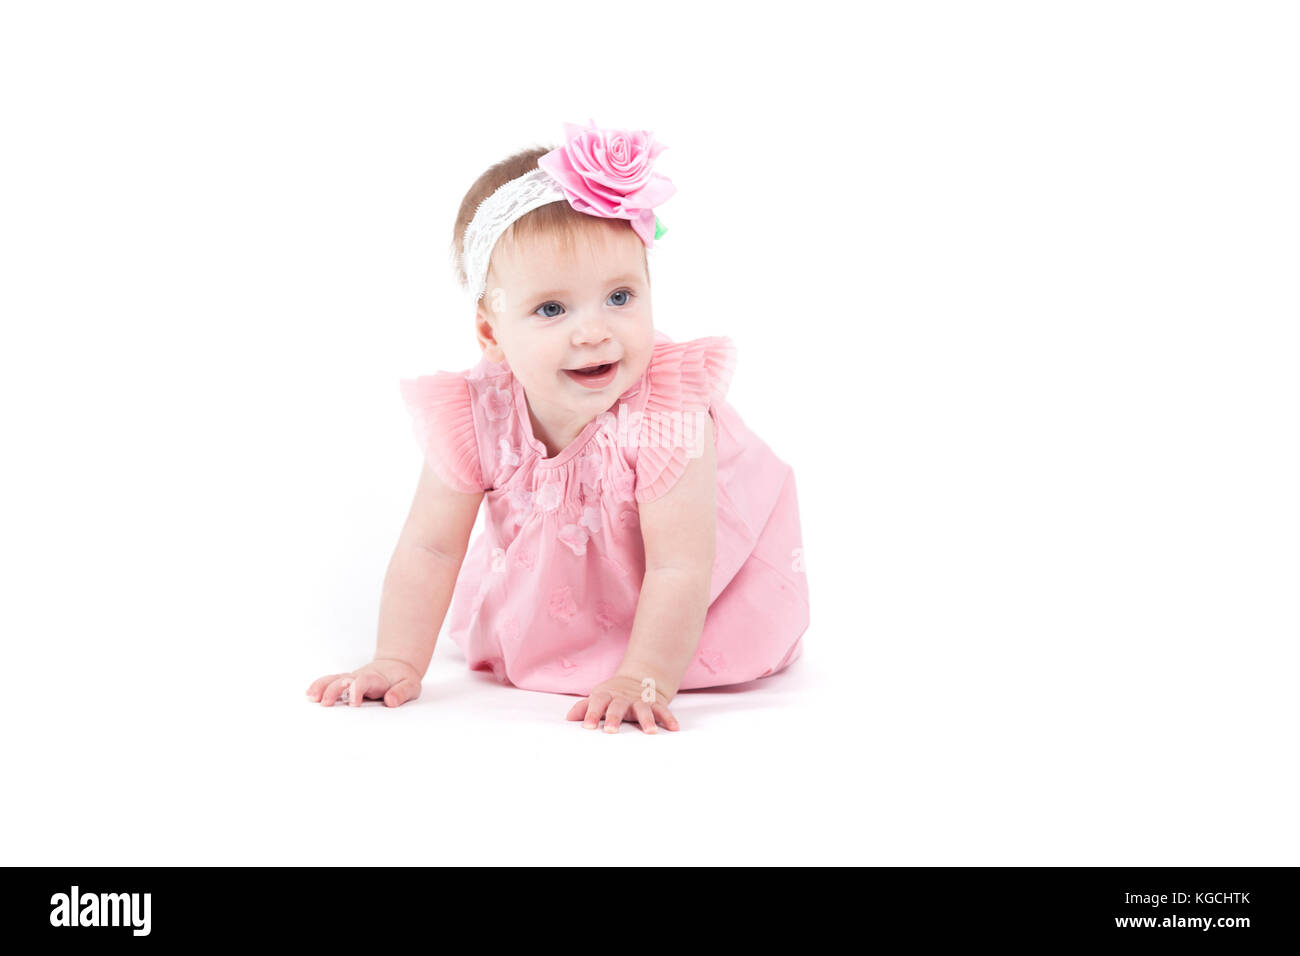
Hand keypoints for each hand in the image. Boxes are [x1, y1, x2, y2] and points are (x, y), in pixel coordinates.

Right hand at [306, 658, 421, 707]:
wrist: (398, 665)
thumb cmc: (403, 679)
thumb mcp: (410, 685)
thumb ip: (401, 693)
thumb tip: (390, 701)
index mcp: (376, 679)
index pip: (364, 681)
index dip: (357, 690)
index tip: (354, 704)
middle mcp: (361, 676)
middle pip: (344, 679)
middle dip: (333, 690)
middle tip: (325, 703)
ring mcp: (352, 678)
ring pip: (334, 679)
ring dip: (322, 686)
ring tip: (311, 697)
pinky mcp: (347, 682)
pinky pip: (331, 681)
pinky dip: (320, 685)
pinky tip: (309, 693)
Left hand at [565, 675, 680, 733]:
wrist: (639, 679)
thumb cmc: (613, 695)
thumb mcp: (597, 698)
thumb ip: (583, 708)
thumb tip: (568, 719)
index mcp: (607, 696)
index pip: (597, 702)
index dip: (591, 713)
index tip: (587, 726)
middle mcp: (623, 698)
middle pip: (618, 706)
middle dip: (614, 718)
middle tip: (610, 731)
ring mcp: (640, 700)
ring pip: (643, 708)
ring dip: (647, 719)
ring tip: (650, 732)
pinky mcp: (655, 703)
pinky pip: (662, 710)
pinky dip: (668, 718)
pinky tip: (674, 728)